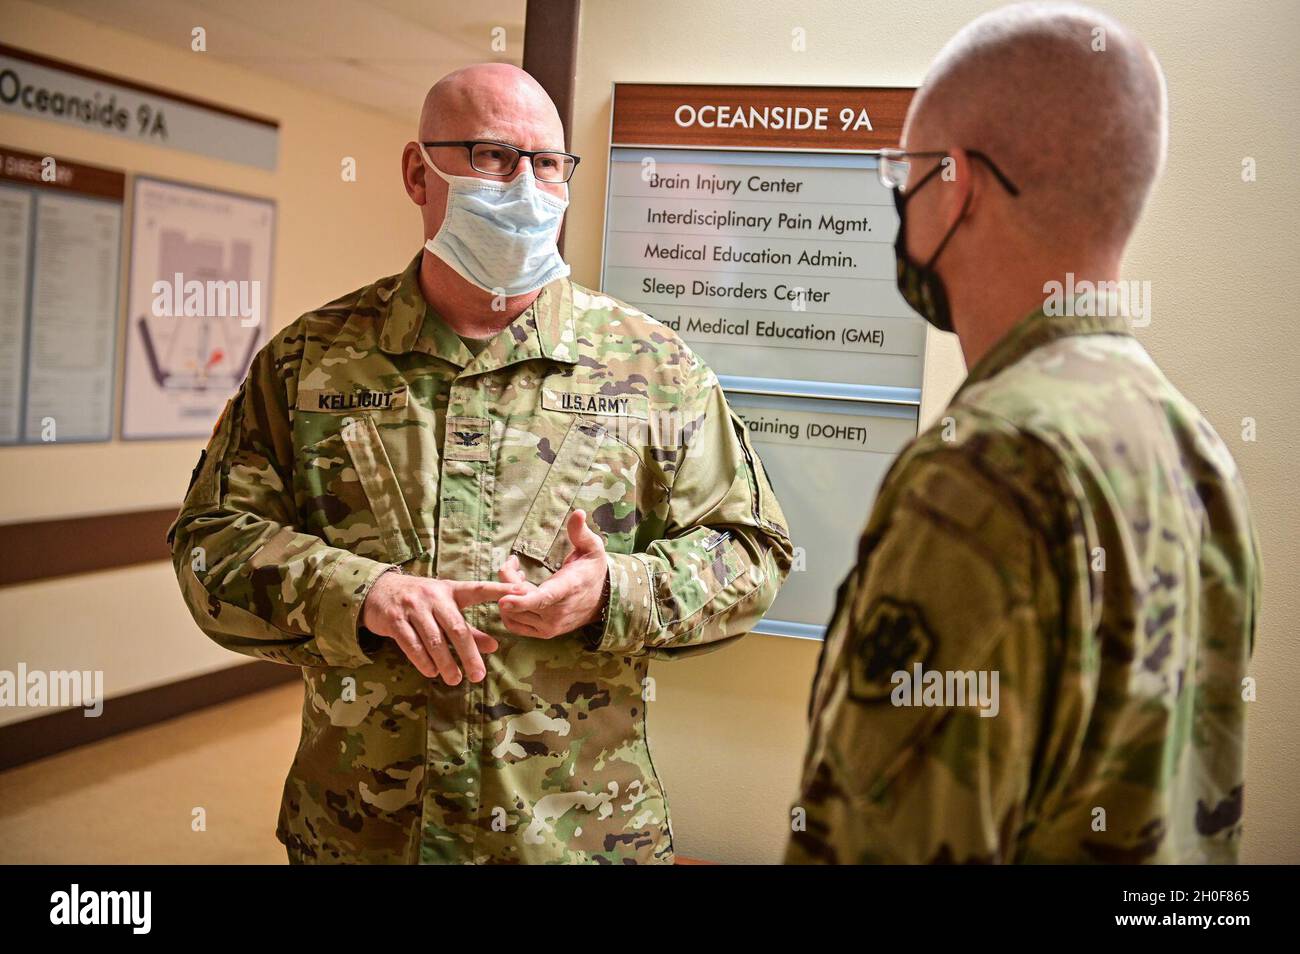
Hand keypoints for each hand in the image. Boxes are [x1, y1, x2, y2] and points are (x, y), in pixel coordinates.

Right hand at [362, 572, 524, 683]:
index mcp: (451, 590)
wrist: (378, 591)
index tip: (521, 592)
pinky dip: (424, 662)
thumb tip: (494, 646)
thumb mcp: (446, 607)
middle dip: (469, 654)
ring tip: (455, 679)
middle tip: (478, 676)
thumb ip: (470, 628)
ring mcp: (413, 607)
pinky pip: (412, 645)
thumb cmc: (420, 601)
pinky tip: (432, 672)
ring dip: (446, 663)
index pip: (478, 589)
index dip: (500, 590)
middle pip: (457, 628)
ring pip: (434, 640)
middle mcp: (433, 596)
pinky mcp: (395, 620)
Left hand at [498, 510, 608, 638]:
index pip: (543, 598)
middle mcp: (558, 612)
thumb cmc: (592, 570)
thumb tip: (578, 513)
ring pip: (513, 613)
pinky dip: (509, 609)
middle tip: (513, 562)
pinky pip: (514, 624)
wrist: (602, 601)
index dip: (522, 600)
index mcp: (568, 589)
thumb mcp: (591, 548)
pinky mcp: (543, 633)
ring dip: (508, 593)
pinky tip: (518, 593)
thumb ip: (580, 532)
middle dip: (508, 579)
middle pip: (519, 600)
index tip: (503, 599)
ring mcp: (550, 626)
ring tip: (519, 576)